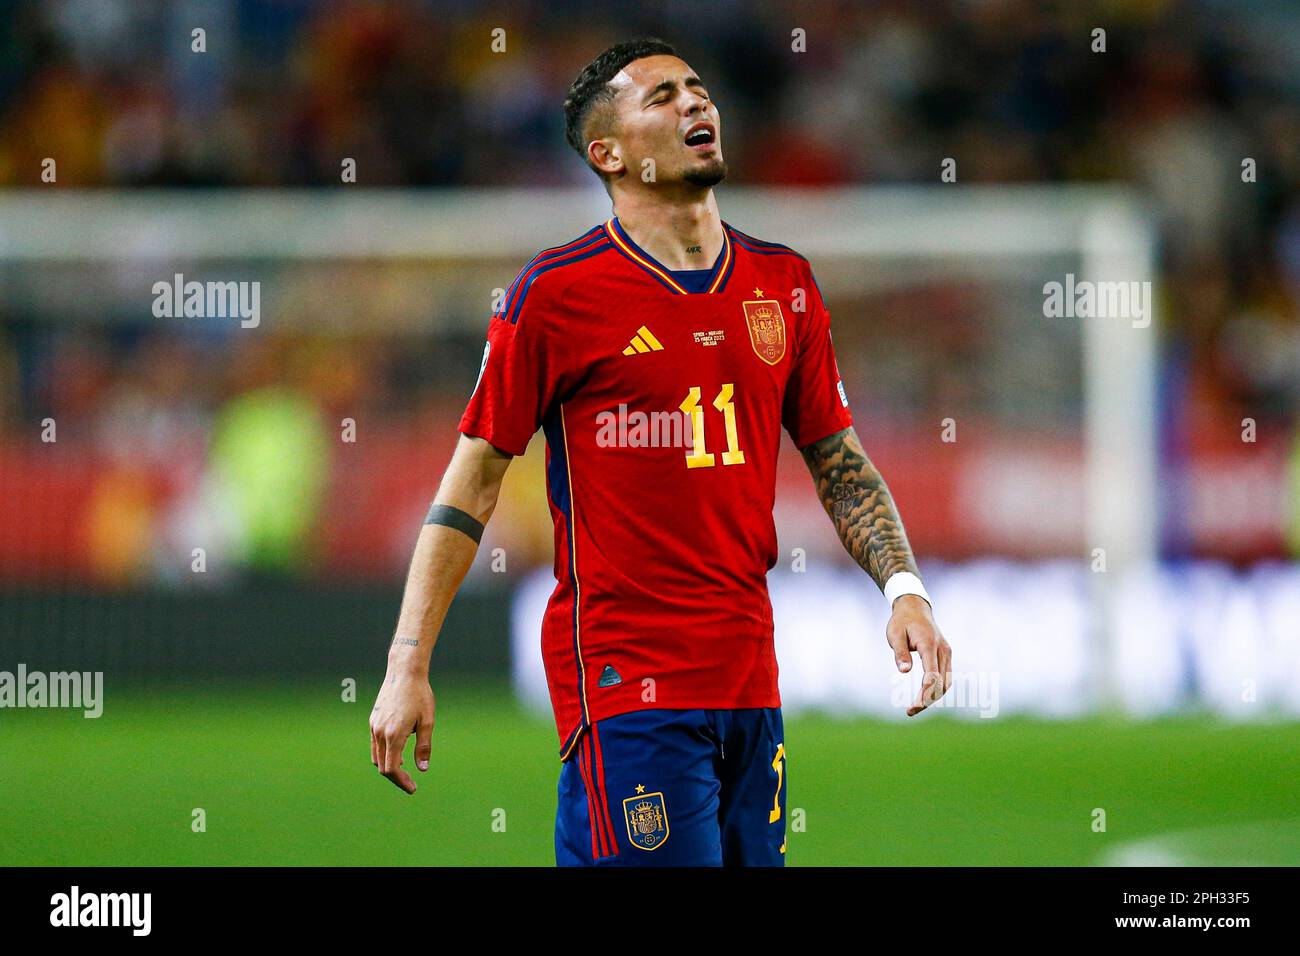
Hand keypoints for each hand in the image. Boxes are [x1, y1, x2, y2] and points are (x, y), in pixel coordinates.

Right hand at [369, 670, 435, 793]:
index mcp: (394, 735)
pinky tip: (397, 752)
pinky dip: (384, 753)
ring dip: (389, 766)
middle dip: (396, 777)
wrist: (404, 672)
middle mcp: (380, 732)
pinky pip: (375, 744)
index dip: (401, 782)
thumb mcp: (427, 721)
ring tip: (405, 769)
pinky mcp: (373, 719)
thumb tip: (423, 769)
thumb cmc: (420, 695)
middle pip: (383, 766)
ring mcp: (374, 726)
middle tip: (411, 783)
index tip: (412, 788)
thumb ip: (424, 746)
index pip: (392, 769)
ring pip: (377, 756)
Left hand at [885, 595, 951, 715]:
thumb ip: (900, 652)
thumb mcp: (894, 634)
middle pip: (941, 682)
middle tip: (910, 711)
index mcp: (929, 644)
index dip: (924, 694)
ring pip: (946, 682)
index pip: (932, 675)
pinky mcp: (946, 655)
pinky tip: (924, 696)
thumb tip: (904, 671)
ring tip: (915, 707)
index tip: (913, 707)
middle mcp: (942, 650)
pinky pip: (945, 677)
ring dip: (934, 697)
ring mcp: (946, 653)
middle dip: (928, 700)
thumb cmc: (901, 621)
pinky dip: (937, 689)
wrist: (915, 607)